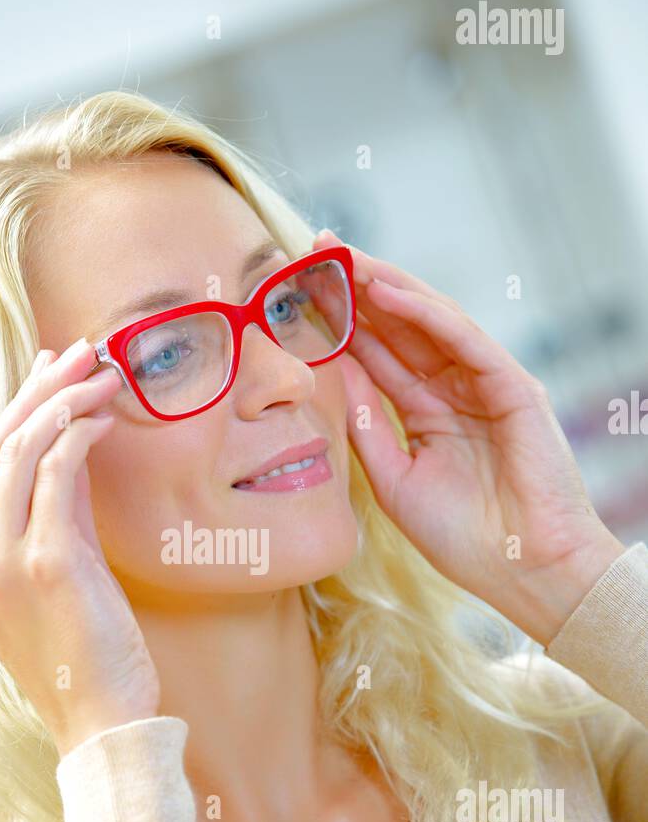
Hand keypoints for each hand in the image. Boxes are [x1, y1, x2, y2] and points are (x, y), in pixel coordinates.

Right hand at [0, 338, 160, 757]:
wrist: (102, 722)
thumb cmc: (87, 651)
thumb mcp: (61, 568)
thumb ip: (58, 507)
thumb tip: (71, 436)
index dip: (18, 406)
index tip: (54, 369)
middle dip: (41, 388)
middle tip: (85, 353)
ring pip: (20, 448)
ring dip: (64, 400)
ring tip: (105, 375)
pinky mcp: (43, 561)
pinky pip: (57, 472)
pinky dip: (81, 433)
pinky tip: (107, 418)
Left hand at [314, 228, 625, 644]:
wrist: (522, 572)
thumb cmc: (465, 539)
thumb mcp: (395, 481)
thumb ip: (367, 427)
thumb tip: (337, 374)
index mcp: (428, 411)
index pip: (378, 352)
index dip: (341, 319)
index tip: (297, 290)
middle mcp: (455, 389)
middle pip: (400, 325)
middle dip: (358, 286)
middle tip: (313, 249)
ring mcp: (485, 384)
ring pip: (430, 320)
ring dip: (386, 286)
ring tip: (342, 258)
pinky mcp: (512, 387)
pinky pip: (463, 340)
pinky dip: (426, 314)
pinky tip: (387, 293)